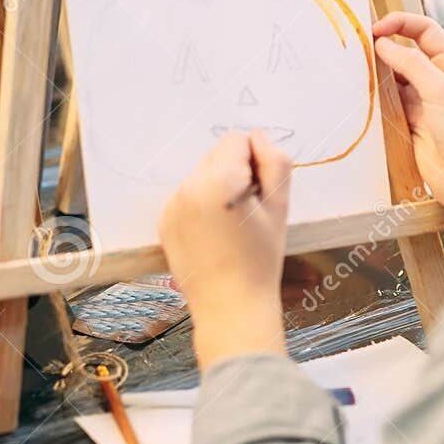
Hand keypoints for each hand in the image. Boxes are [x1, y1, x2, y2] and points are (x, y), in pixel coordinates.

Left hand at [159, 131, 291, 368]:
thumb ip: (274, 162)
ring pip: (201, 175)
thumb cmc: (261, 259)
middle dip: (234, 172)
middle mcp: (189, 187)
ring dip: (217, 188)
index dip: (255, 162)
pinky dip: (201, 206)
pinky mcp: (164, 221)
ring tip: (231, 226)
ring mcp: (172, 205)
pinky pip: (187, 197)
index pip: (237, 139)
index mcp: (219, 180)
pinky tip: (214, 234)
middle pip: (216, 155)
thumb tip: (257, 137)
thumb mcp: (280, 207)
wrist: (231, 306)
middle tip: (248, 212)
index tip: (260, 193)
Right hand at [373, 12, 443, 256]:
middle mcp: (437, 81)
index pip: (425, 32)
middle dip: (384, 47)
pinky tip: (363, 94)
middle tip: (360, 46)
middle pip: (406, 53)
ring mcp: (421, 102)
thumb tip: (383, 44)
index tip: (377, 28)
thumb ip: (412, 65)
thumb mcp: (442, 90)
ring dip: (377, 73)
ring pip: (393, 79)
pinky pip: (386, 103)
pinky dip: (374, 97)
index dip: (401, 24)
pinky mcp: (407, 123)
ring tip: (358, 70)